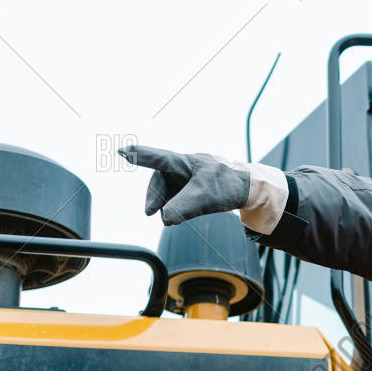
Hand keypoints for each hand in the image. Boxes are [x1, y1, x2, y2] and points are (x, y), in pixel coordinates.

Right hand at [119, 144, 252, 225]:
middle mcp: (184, 166)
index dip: (138, 155)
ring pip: (168, 189)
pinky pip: (178, 194)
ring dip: (165, 204)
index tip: (122, 151)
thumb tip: (164, 218)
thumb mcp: (204, 199)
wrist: (249, 190)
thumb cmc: (227, 187)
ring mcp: (188, 175)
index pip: (156, 158)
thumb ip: (182, 208)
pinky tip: (176, 216)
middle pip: (159, 180)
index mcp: (184, 162)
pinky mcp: (194, 185)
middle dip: (154, 197)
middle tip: (150, 213)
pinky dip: (175, 205)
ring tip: (168, 219)